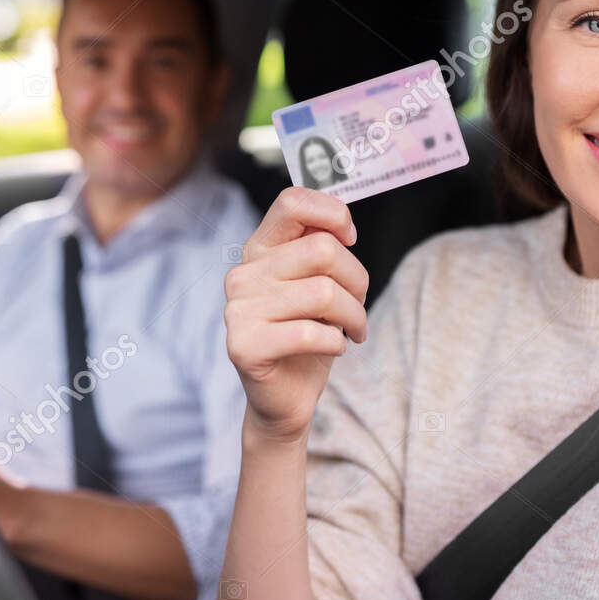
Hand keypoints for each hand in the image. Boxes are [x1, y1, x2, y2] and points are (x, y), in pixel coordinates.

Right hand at [224, 186, 368, 444]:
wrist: (287, 397)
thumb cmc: (308, 334)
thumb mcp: (318, 283)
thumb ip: (321, 249)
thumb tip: (344, 227)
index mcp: (260, 249)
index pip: (292, 202)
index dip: (332, 213)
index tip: (351, 238)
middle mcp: (244, 274)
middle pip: (323, 250)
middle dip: (357, 279)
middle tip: (359, 304)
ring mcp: (238, 309)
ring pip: (324, 293)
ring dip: (354, 315)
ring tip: (354, 329)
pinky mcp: (244, 345)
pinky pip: (310, 333)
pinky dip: (336, 342)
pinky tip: (336, 347)